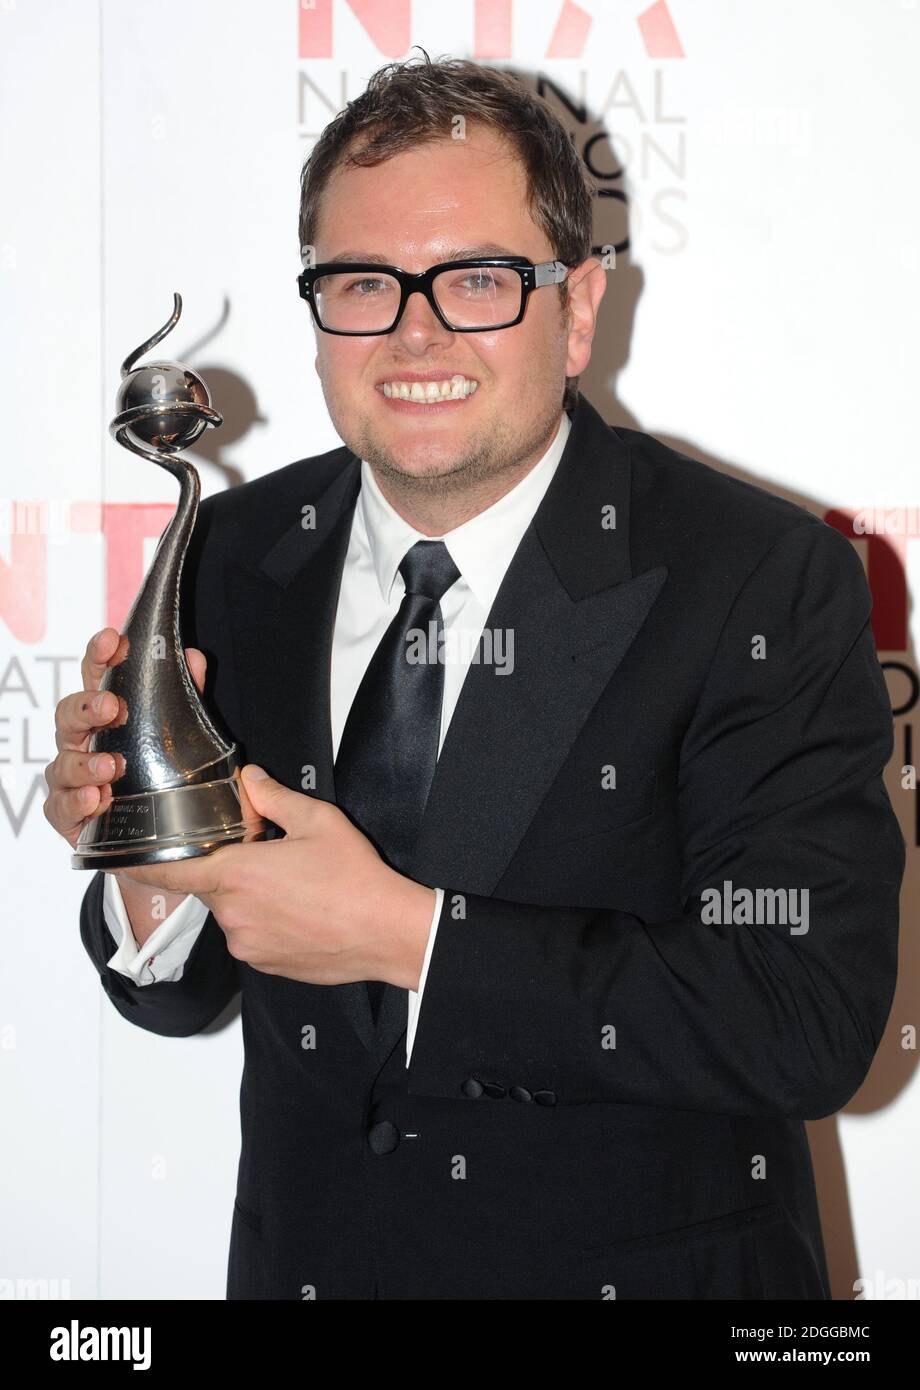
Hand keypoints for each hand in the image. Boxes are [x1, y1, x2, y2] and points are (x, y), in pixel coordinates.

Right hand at [43, 626, 206, 864]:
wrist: (159, 835)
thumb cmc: (162, 774)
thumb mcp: (184, 733)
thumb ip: (188, 696)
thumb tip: (194, 658)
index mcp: (106, 713)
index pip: (95, 675)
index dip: (99, 655)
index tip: (112, 640)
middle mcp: (83, 741)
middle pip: (68, 714)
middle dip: (86, 707)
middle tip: (111, 707)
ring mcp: (71, 778)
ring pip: (62, 763)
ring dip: (85, 762)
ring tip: (111, 766)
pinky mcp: (68, 814)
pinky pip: (60, 806)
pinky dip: (76, 802)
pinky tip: (95, 800)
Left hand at [124, 766, 436, 989]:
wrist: (386, 932)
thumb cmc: (355, 879)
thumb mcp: (317, 821)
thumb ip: (274, 797)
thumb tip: (251, 780)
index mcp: (237, 875)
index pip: (169, 872)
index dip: (142, 866)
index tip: (125, 860)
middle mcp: (234, 915)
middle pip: (212, 887)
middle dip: (233, 871)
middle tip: (271, 858)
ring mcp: (247, 944)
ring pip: (234, 912)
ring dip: (252, 898)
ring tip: (296, 888)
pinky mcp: (265, 964)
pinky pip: (252, 937)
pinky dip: (267, 922)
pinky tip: (301, 911)